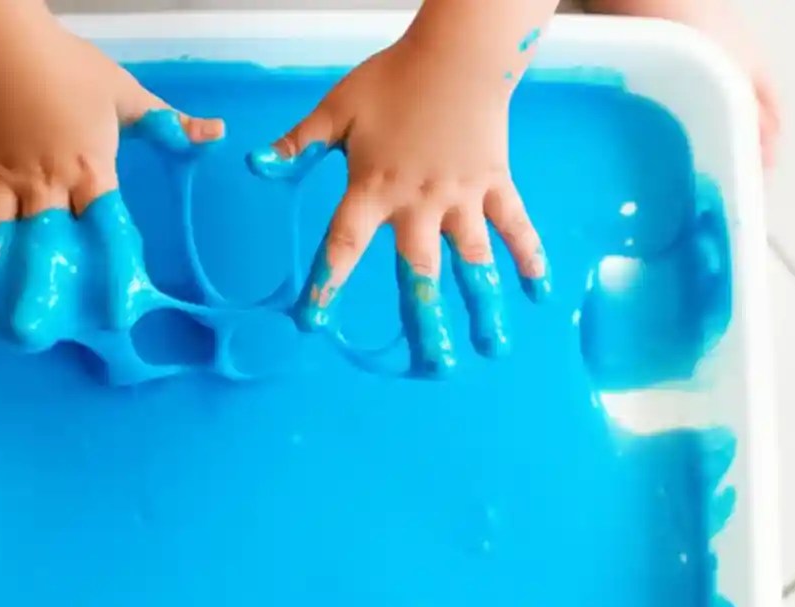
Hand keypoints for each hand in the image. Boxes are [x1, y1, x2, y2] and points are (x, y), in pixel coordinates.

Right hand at [0, 5, 223, 348]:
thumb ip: (169, 124)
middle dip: (38, 287)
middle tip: (33, 331)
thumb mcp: (126, 95)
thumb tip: (215, 133)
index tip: (119, 311)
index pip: (105, 226)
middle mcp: (45, 182)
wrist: (5, 41)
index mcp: (89, 169)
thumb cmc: (69, 67)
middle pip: (43, 242)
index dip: (113, 268)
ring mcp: (2, 176)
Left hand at [249, 35, 548, 373]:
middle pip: (419, 271)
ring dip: (485, 304)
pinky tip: (540, 292)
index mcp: (373, 188)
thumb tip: (254, 164)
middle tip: (432, 366)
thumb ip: (298, 144)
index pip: (344, 244)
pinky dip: (530, 256)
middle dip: (425, 321)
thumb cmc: (393, 80)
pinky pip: (515, 225)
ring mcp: (462, 196)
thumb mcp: (336, 109)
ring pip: (474, 259)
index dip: (327, 282)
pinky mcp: (495, 183)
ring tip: (492, 346)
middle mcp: (418, 203)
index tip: (311, 322)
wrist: (457, 53)